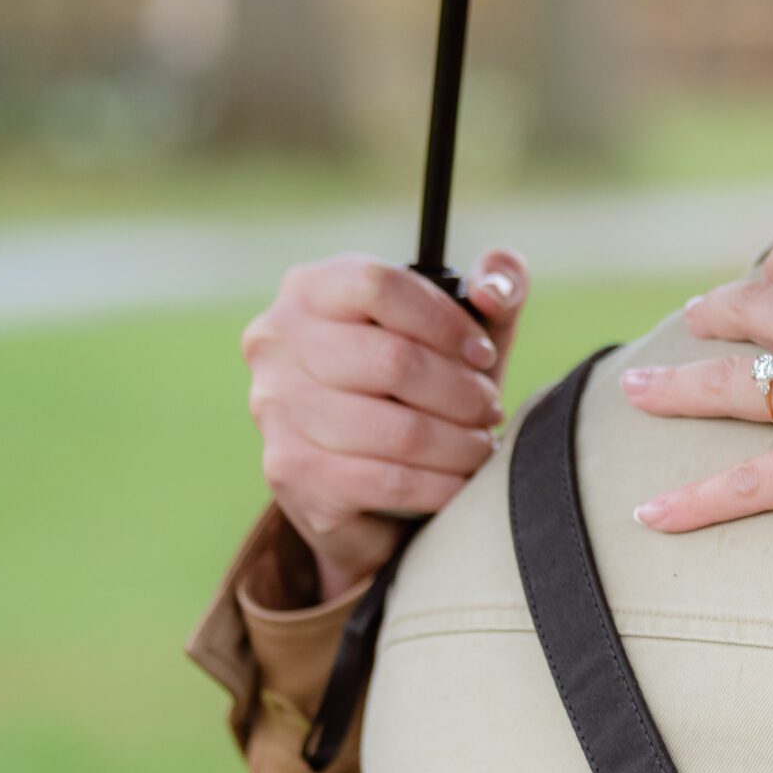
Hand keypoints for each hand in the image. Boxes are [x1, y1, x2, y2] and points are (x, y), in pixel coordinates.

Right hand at [241, 249, 526, 596]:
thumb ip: (497, 286)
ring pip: (398, 431)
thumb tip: (494, 292)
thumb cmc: (421, 385)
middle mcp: (277, 342)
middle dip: (463, 393)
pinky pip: (388, 482)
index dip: (446, 323)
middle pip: (393, 361)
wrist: (365, 477)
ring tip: (479, 446)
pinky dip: (441, 486)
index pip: (379, 286)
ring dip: (460, 445)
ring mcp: (275, 409)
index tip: (482, 354)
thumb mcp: (461, 329)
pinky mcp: (291, 473)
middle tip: (489, 411)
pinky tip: (459, 483)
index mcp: (311, 291)